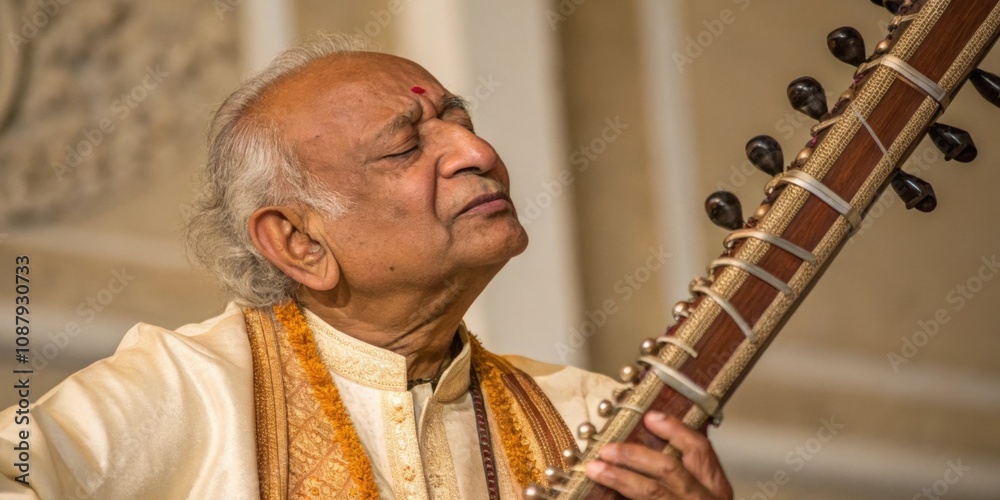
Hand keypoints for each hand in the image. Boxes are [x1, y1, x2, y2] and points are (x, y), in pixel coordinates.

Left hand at [584, 412, 732, 498]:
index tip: (650, 417)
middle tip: (608, 448)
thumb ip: (683, 476)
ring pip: (652, 493)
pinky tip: (598, 498)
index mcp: (716, 489)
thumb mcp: (703, 496)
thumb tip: (647, 446)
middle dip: (634, 455)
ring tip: (596, 469)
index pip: (699, 449)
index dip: (674, 430)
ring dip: (620, 478)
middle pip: (668, 468)